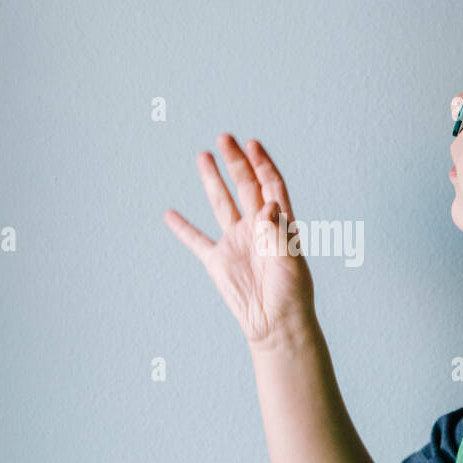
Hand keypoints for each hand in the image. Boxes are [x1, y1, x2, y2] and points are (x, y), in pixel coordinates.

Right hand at [164, 134, 315, 347]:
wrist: (276, 325)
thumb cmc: (292, 295)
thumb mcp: (290, 261)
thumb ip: (278, 231)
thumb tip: (269, 203)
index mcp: (279, 224)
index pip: (270, 185)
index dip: (262, 164)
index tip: (252, 144)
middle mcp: (257, 228)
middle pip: (245, 186)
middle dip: (235, 162)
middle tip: (224, 137)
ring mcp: (236, 243)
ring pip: (221, 203)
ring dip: (212, 181)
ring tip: (203, 155)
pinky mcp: (218, 262)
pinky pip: (197, 241)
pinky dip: (183, 228)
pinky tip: (170, 214)